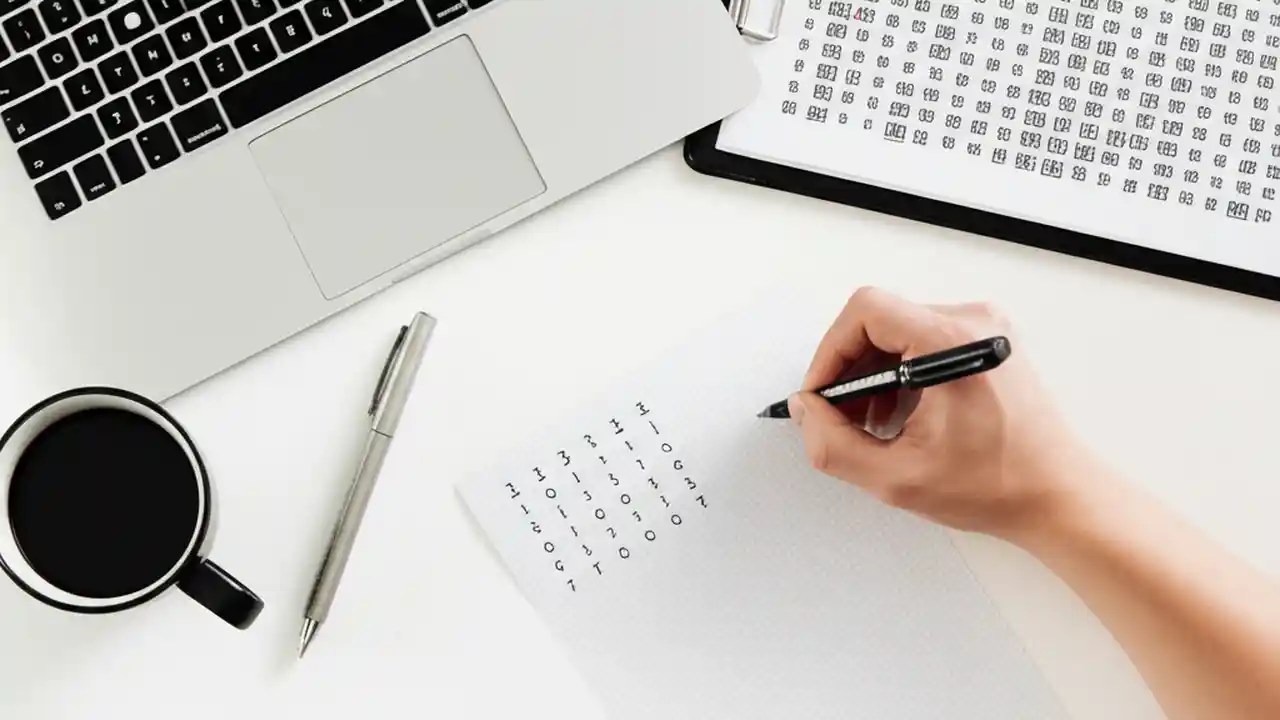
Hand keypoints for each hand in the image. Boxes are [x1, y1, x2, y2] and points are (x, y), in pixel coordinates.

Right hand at [790, 287, 1094, 540]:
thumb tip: (807, 410)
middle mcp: (972, 323)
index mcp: (951, 343)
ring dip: (874, 375)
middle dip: (850, 370)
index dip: (831, 351)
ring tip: (875, 424)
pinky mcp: (988, 344)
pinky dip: (901, 375)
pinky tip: (902, 417)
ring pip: (899, 332)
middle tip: (841, 416)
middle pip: (880, 320)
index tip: (823, 392)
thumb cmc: (997, 485)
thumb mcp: (896, 478)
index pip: (865, 311)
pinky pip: (924, 342)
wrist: (1058, 495)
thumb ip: (833, 444)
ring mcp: (984, 330)